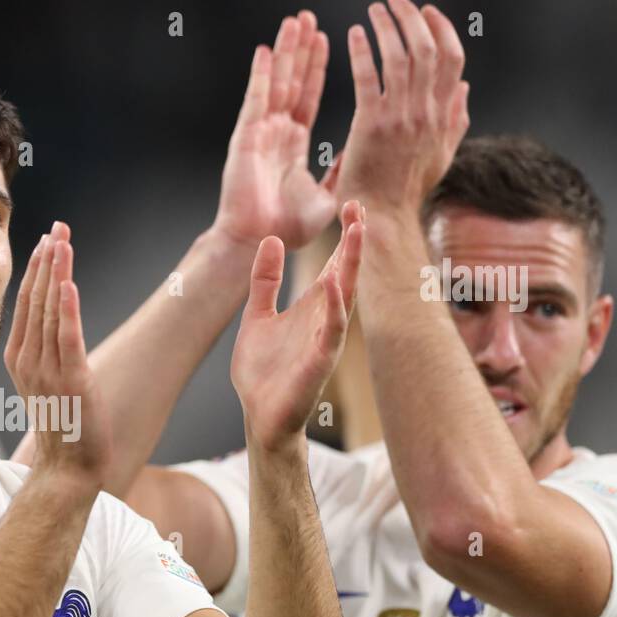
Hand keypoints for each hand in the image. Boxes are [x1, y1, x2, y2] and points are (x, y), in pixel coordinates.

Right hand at [4, 222, 111, 485]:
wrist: (68, 468)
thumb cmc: (64, 425)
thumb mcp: (48, 382)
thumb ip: (47, 351)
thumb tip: (55, 321)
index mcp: (21, 358)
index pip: (27, 304)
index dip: (37, 269)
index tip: (47, 239)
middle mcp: (30, 361)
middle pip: (36, 301)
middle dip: (48, 261)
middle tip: (58, 227)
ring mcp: (49, 371)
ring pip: (50, 313)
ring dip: (57, 274)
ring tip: (62, 241)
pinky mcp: (72, 381)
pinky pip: (67, 339)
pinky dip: (67, 310)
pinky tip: (68, 284)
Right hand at [211, 11, 338, 250]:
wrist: (257, 243)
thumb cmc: (286, 229)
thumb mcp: (325, 198)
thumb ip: (339, 173)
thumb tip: (356, 155)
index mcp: (292, 146)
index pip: (307, 98)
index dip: (316, 69)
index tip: (326, 41)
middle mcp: (275, 134)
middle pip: (292, 82)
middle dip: (301, 50)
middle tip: (308, 19)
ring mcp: (260, 133)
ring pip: (276, 83)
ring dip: (285, 52)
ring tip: (293, 23)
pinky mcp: (247, 137)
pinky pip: (257, 100)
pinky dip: (262, 75)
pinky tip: (267, 51)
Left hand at [231, 201, 364, 450]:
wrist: (258, 413)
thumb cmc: (262, 370)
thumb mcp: (257, 315)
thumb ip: (266, 281)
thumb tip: (273, 240)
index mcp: (312, 307)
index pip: (334, 264)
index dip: (343, 236)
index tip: (350, 203)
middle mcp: (325, 319)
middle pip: (346, 273)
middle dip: (353, 242)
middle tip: (359, 207)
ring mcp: (325, 339)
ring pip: (346, 297)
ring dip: (352, 266)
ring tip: (357, 233)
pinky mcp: (320, 361)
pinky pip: (332, 331)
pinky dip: (335, 309)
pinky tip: (336, 286)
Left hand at [336, 0, 468, 212]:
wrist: (382, 218)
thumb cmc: (406, 190)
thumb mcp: (441, 155)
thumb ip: (455, 120)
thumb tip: (464, 87)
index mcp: (444, 116)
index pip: (453, 59)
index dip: (442, 30)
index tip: (428, 12)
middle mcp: (426, 113)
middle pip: (428, 50)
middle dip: (413, 18)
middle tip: (396, 0)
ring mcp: (399, 118)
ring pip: (401, 57)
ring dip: (388, 26)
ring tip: (376, 9)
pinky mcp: (370, 126)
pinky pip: (368, 77)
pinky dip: (363, 51)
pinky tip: (355, 34)